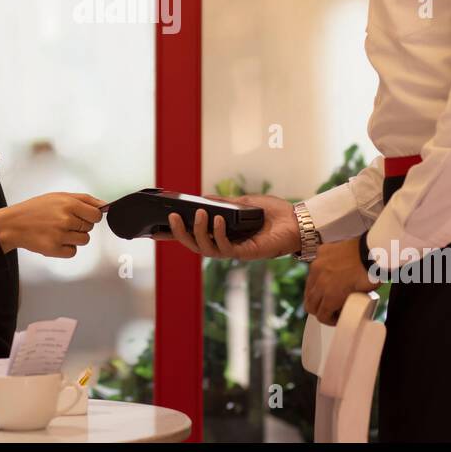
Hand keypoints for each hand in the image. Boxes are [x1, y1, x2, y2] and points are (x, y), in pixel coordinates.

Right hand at [0, 192, 105, 257]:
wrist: (13, 224)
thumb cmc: (35, 209)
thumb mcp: (59, 196)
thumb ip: (84, 200)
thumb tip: (104, 205)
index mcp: (68, 204)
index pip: (96, 214)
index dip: (92, 216)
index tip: (86, 216)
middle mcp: (65, 219)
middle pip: (89, 228)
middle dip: (81, 225)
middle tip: (65, 222)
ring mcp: (60, 235)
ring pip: (84, 241)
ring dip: (75, 237)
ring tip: (60, 231)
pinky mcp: (54, 249)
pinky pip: (73, 252)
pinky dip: (66, 248)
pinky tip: (56, 240)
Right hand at [154, 194, 299, 260]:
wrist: (298, 221)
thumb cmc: (274, 213)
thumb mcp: (243, 202)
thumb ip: (223, 202)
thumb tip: (201, 198)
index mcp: (222, 234)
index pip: (193, 236)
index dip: (173, 236)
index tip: (153, 231)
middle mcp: (225, 245)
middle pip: (194, 245)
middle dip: (178, 234)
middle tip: (171, 218)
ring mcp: (235, 251)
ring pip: (206, 249)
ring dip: (198, 231)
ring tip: (197, 213)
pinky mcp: (247, 253)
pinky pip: (226, 248)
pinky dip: (218, 233)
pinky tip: (217, 219)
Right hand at [305, 239, 380, 324]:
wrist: (372, 250)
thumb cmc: (371, 273)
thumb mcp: (361, 295)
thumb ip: (347, 301)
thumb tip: (344, 304)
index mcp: (330, 296)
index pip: (321, 315)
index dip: (329, 320)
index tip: (336, 318)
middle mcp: (319, 281)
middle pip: (309, 304)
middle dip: (319, 309)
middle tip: (329, 309)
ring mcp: (317, 266)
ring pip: (308, 286)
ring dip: (316, 292)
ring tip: (328, 291)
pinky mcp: (320, 253)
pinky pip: (314, 267)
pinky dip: (320, 273)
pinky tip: (331, 272)